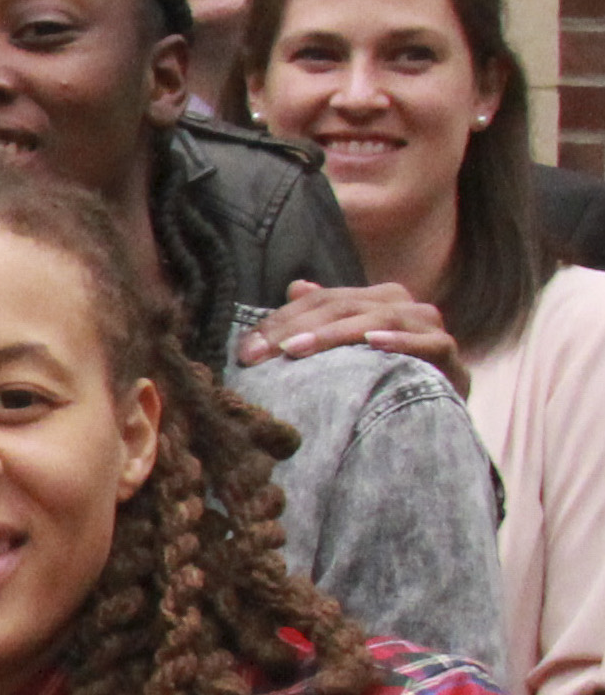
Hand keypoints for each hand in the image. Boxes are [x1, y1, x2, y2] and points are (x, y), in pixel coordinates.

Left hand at [236, 279, 458, 384]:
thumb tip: (296, 286)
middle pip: (343, 306)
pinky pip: (428, 343)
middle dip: (297, 328)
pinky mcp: (449, 353)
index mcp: (375, 298)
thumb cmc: (384, 376)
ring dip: (336, 334)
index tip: (246, 349)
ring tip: (298, 349)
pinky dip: (401, 341)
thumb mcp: (346, 349)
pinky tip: (374, 344)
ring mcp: (428, 326)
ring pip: (379, 318)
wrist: (436, 409)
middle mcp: (403, 304)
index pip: (321, 300)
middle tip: (261, 354)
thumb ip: (324, 317)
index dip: (281, 320)